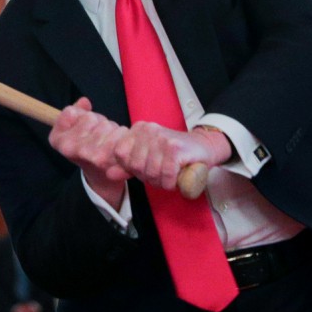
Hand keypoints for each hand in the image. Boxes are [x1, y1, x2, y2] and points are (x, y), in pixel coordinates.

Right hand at [50, 98, 130, 205]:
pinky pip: (120, 133)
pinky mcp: (111, 159)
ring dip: (111, 129)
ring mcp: (91, 156)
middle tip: (99, 136)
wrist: (103, 176)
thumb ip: (75, 111)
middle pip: (91, 118)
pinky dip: (123, 135)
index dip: (79, 116)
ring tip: (109, 141)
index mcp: (58, 141)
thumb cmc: (88, 146)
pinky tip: (120, 145)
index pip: (70, 112)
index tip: (81, 128)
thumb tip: (84, 101)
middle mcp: (72, 149)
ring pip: (107, 124)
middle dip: (97, 123)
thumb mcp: (75, 128)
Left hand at [112, 123, 227, 190]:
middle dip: (148, 177)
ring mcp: (162, 138)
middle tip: (161, 173)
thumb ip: (126, 166)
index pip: (120, 154)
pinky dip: (171, 182)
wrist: (203, 147)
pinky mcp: (175, 148)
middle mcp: (148, 130)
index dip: (132, 168)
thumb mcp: (147, 158)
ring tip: (169, 175)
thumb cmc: (173, 155)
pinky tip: (176, 178)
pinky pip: (166, 175)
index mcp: (137, 129)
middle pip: (135, 166)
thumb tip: (108, 174)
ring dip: (161, 182)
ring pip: (150, 172)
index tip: (146, 168)